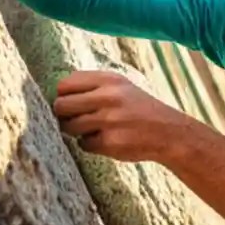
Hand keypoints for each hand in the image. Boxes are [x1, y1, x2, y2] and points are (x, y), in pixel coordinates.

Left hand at [52, 70, 198, 163]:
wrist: (168, 132)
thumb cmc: (138, 108)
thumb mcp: (121, 87)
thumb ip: (92, 86)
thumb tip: (56, 94)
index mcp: (109, 79)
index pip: (65, 84)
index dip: (63, 95)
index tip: (71, 102)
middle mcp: (108, 97)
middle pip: (61, 105)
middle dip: (64, 115)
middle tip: (75, 119)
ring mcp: (108, 120)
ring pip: (69, 127)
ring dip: (76, 131)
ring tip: (93, 129)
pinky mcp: (110, 142)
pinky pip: (83, 144)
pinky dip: (91, 145)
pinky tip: (107, 140)